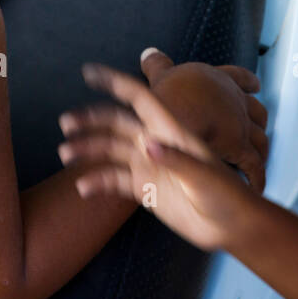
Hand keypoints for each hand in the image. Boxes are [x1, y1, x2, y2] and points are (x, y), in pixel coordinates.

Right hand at [57, 63, 257, 251]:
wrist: (232, 226)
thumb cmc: (226, 195)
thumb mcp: (203, 177)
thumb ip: (176, 160)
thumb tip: (146, 145)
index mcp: (171, 131)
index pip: (140, 98)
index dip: (114, 82)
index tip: (87, 72)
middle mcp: (156, 143)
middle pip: (117, 123)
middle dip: (91, 119)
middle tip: (65, 123)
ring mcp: (149, 165)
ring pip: (110, 150)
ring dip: (88, 149)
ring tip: (65, 154)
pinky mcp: (145, 188)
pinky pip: (114, 180)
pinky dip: (97, 182)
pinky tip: (83, 188)